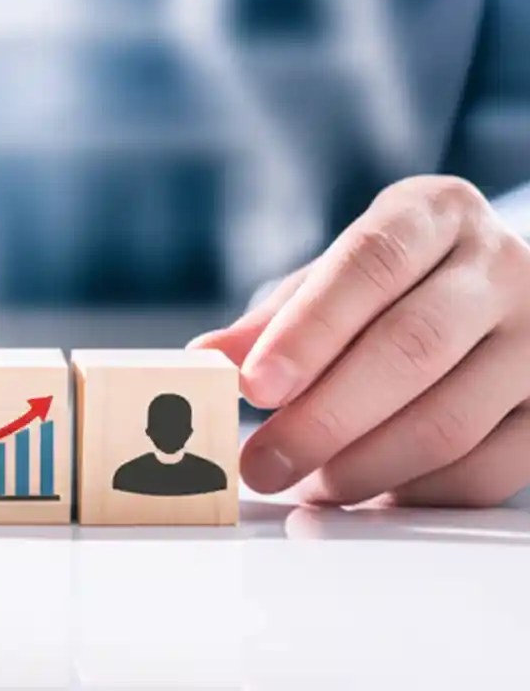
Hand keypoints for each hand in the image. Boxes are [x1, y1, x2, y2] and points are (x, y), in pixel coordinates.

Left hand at [192, 175, 529, 506]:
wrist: (486, 295)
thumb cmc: (390, 288)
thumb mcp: (330, 281)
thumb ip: (273, 320)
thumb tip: (206, 358)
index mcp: (436, 214)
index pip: (371, 265)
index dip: (309, 331)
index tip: (254, 386)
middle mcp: (503, 268)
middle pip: (410, 348)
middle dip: (323, 419)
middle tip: (261, 464)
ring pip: (448, 421)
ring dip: (361, 467)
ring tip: (305, 484)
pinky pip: (484, 472)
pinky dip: (412, 492)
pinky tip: (365, 492)